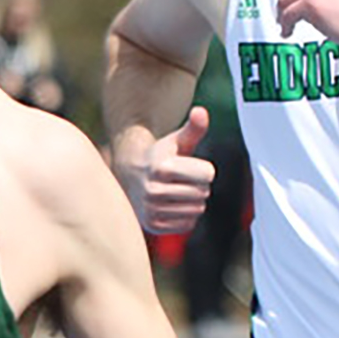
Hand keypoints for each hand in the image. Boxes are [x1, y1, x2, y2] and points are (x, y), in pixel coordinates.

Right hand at [130, 106, 213, 234]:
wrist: (130, 176)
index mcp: (161, 168)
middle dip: (198, 185)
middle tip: (181, 179)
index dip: (203, 169)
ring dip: (192, 201)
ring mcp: (151, 210)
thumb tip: (201, 111)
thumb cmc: (160, 156)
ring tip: (175, 191)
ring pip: (197, 210)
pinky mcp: (152, 225)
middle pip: (203, 192)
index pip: (208, 175)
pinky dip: (185, 216)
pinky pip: (188, 224)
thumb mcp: (176, 140)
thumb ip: (194, 127)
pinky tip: (171, 205)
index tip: (188, 166)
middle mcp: (154, 190)